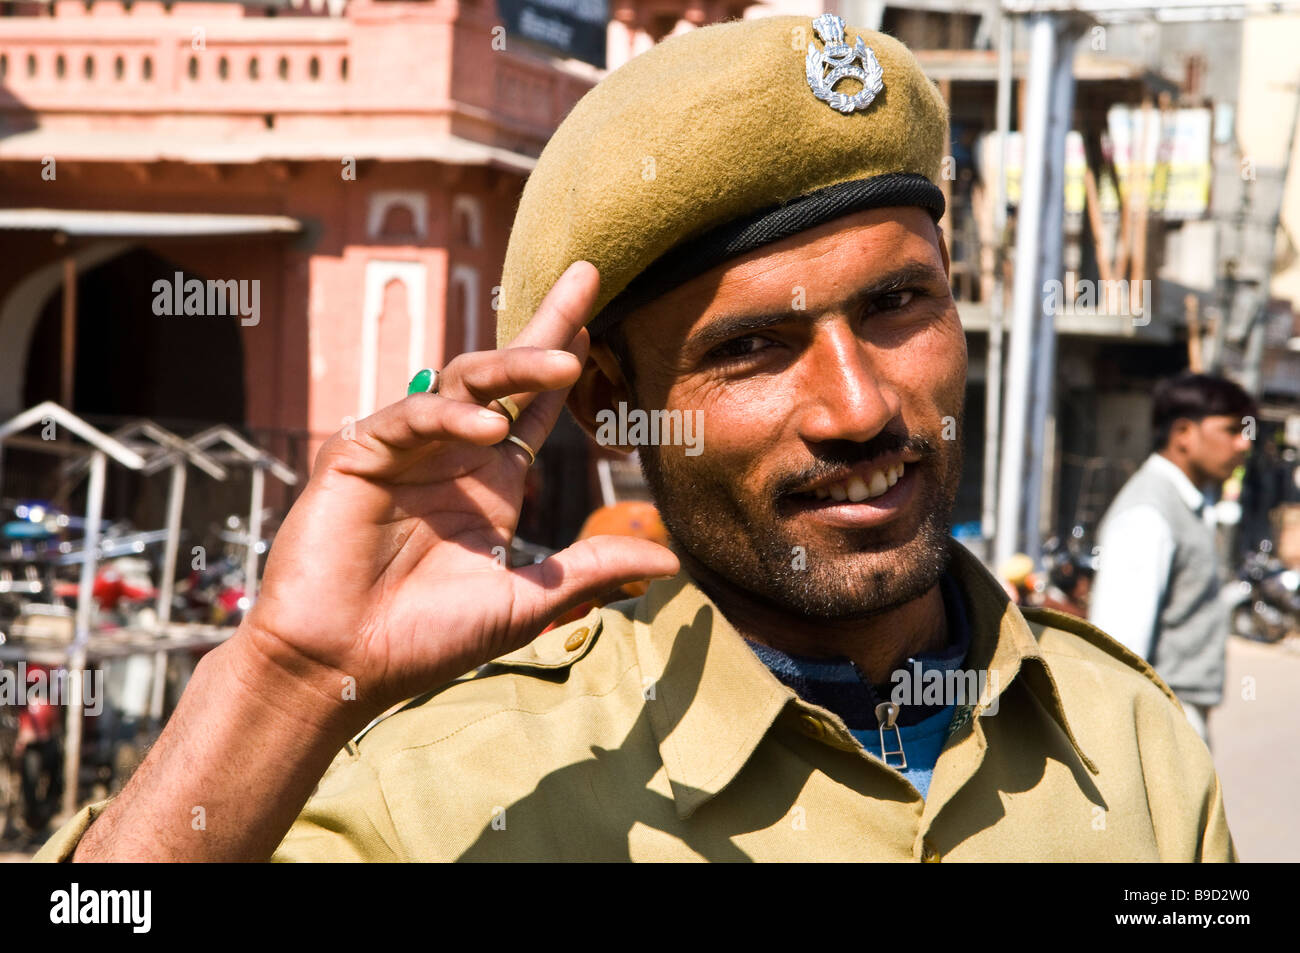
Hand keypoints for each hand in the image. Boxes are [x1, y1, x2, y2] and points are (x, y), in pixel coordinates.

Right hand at [240, 261, 679, 719]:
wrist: (343, 670)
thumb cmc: (426, 641)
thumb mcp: (526, 603)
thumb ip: (590, 571)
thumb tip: (670, 561)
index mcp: (489, 483)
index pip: (536, 409)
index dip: (564, 361)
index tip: (599, 312)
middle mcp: (449, 455)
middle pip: (503, 375)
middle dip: (545, 326)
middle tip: (588, 278)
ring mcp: (403, 450)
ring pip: (461, 382)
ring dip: (512, 367)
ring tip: (565, 364)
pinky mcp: (357, 455)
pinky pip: (408, 417)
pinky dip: (447, 416)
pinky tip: (487, 430)